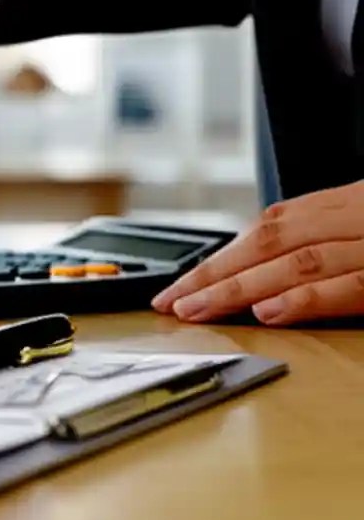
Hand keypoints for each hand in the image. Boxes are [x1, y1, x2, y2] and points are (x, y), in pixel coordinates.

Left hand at [152, 182, 363, 325]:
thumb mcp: (361, 224)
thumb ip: (317, 241)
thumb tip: (260, 273)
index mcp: (341, 206)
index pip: (265, 230)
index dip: (219, 259)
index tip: (180, 287)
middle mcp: (351, 219)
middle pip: (269, 244)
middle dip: (215, 275)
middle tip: (173, 303)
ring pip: (299, 264)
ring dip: (243, 287)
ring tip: (199, 308)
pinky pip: (350, 286)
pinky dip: (305, 299)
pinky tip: (267, 313)